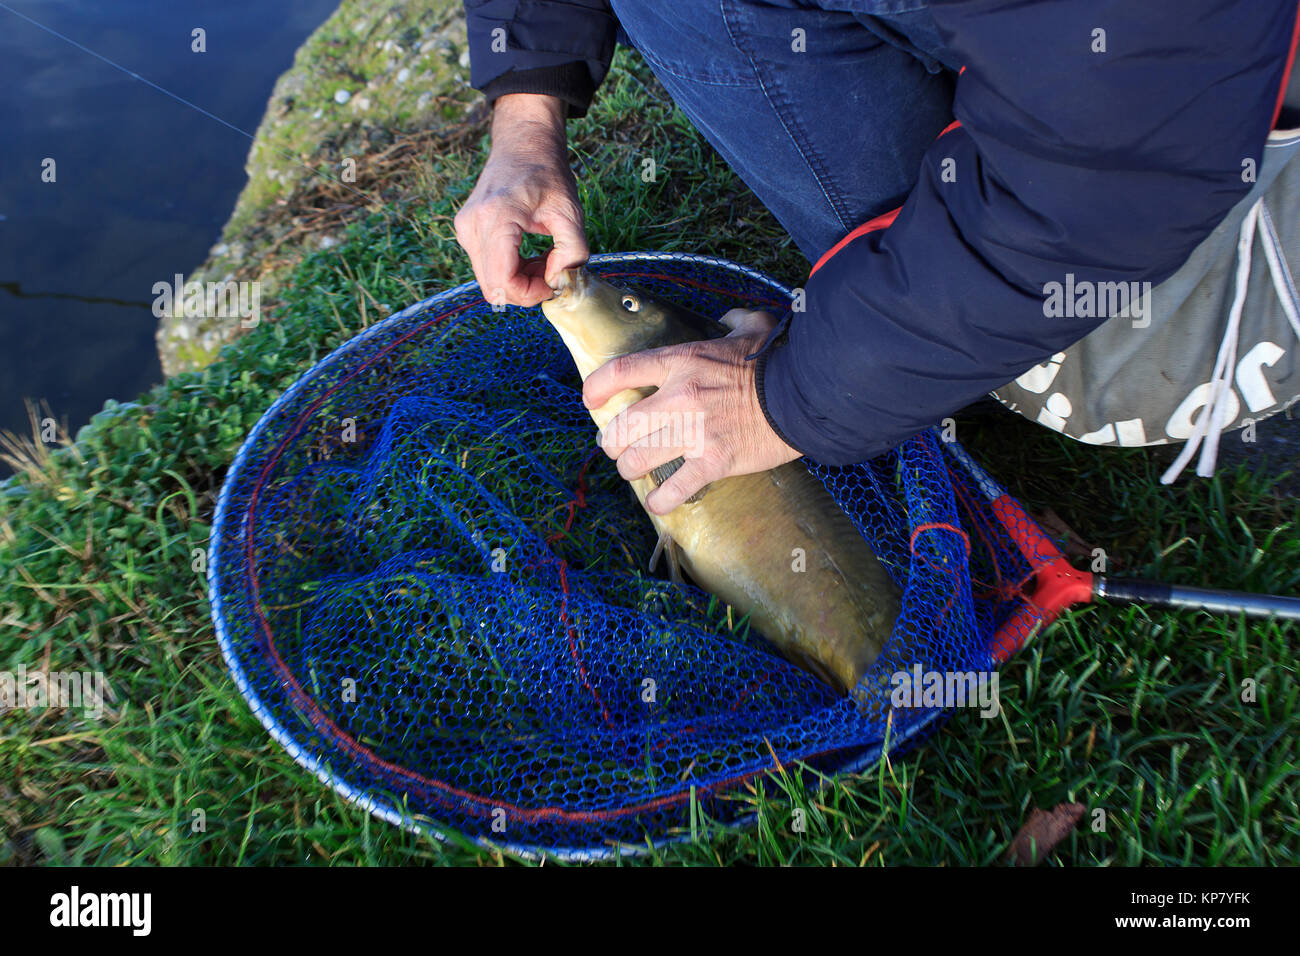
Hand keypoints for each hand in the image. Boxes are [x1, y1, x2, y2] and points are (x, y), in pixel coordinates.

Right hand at [453, 93, 588, 306]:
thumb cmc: (547, 173)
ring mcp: (465, 228)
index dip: (530, 294)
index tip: (553, 283)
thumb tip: (557, 282)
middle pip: (493, 287)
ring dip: (518, 280)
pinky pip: (486, 267)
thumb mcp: (571, 212)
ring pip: (489, 281)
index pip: (503, 282)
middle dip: (525, 290)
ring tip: (542, 259)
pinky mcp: (466, 230)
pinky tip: (528, 254)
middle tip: (551, 271)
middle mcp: (472, 225)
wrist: (523, 143)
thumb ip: (572, 253)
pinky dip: (510, 270)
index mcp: (497, 218)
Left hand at [583, 309, 800, 513]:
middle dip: (611, 441)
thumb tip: (727, 322)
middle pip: (621, 426)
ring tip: (634, 469)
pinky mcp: (714, 462)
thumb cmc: (778, 359)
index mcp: (682, 362)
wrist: (807, 394)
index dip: (596, 387)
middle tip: (615, 446)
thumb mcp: (751, 326)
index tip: (591, 399)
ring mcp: (695, 433)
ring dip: (630, 468)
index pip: (621, 370)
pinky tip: (658, 501)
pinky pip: (674, 490)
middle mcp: (680, 398)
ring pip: (638, 460)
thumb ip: (732, 322)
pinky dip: (660, 500)